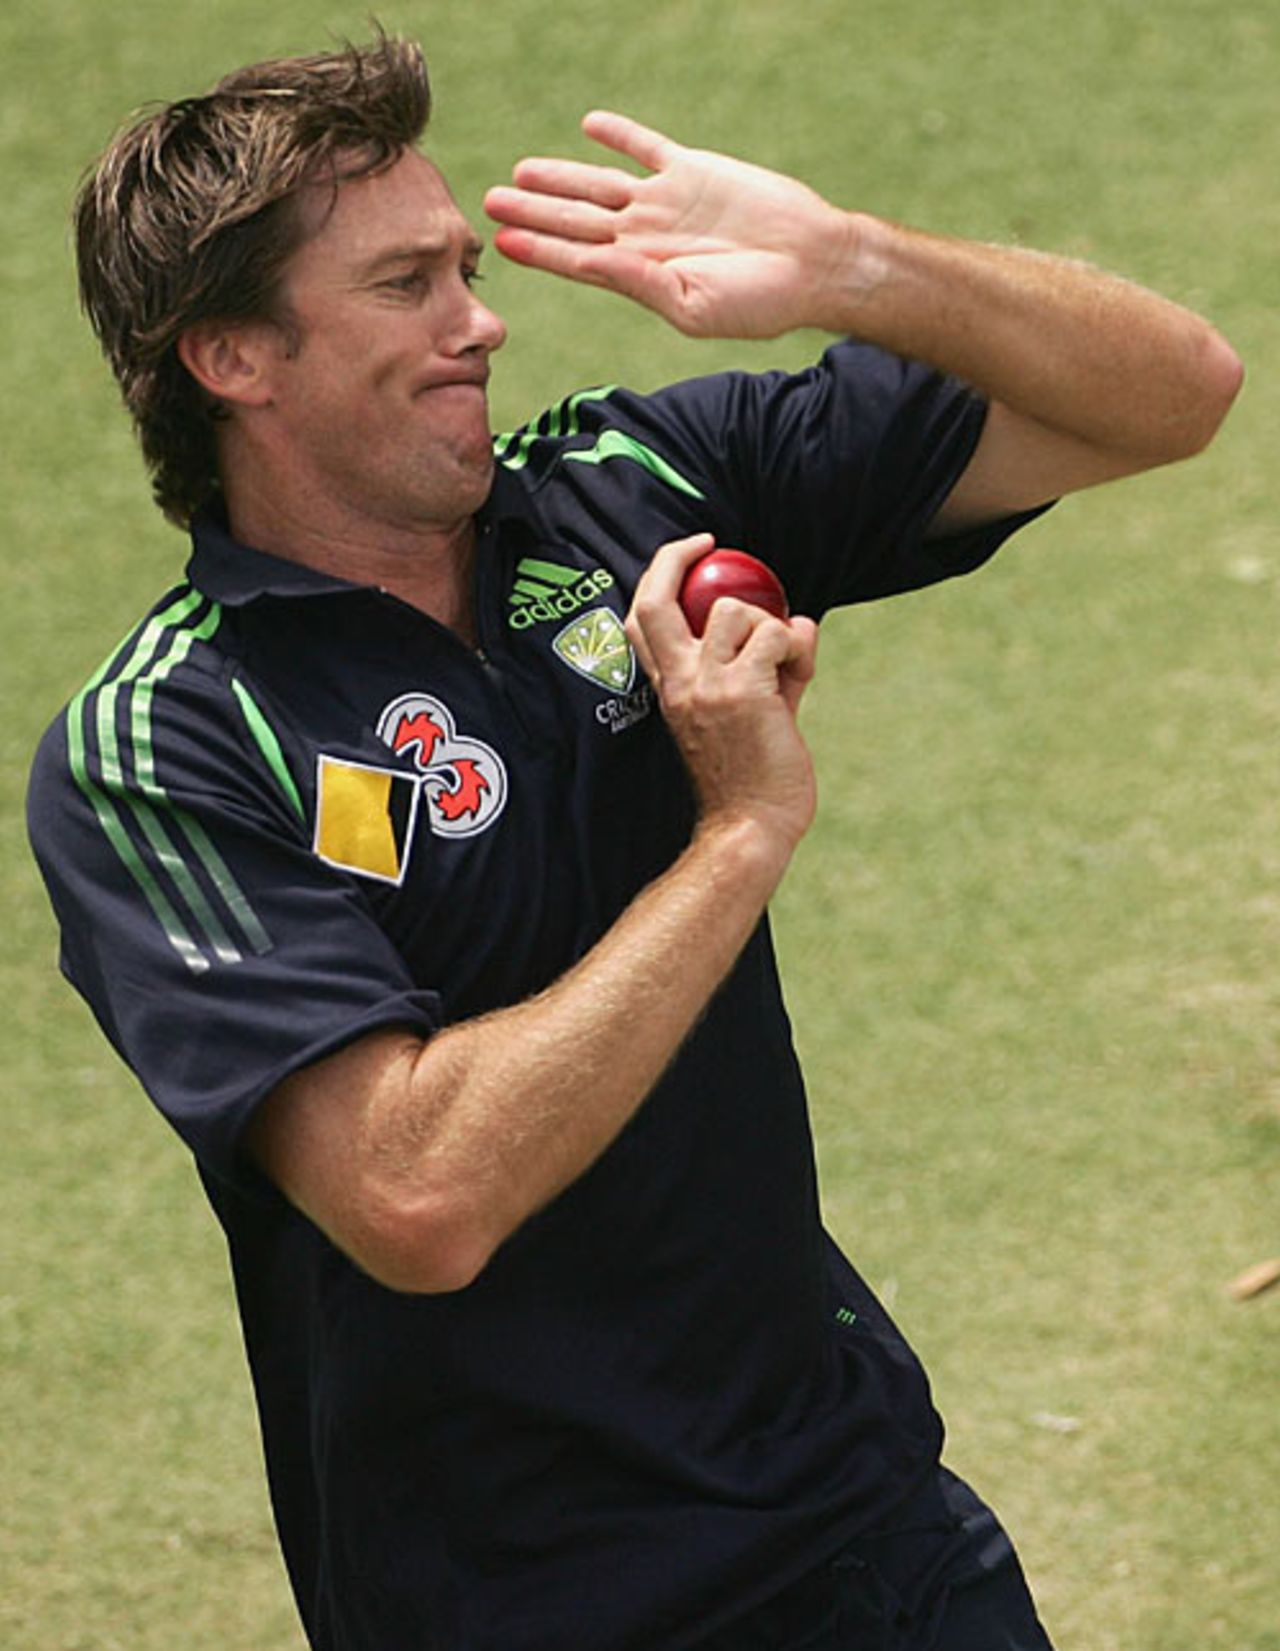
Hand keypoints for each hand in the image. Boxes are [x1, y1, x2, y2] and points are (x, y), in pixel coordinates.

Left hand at [483, 112, 854, 339]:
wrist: (814, 263)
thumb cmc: (761, 301)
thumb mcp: (695, 307)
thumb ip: (643, 284)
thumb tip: (597, 263)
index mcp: (642, 275)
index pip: (577, 260)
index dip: (539, 249)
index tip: (502, 240)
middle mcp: (646, 238)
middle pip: (578, 220)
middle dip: (534, 210)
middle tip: (491, 199)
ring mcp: (667, 202)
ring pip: (600, 185)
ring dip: (561, 177)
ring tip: (522, 170)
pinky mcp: (693, 171)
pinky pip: (648, 149)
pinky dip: (621, 136)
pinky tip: (590, 126)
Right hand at [627, 534, 818, 852]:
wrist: (750, 829)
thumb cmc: (751, 782)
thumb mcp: (747, 715)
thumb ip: (766, 671)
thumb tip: (798, 626)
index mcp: (671, 690)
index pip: (641, 622)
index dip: (659, 576)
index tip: (690, 553)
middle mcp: (681, 683)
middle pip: (656, 599)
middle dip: (677, 557)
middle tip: (711, 546)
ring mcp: (708, 686)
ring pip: (735, 610)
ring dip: (771, 622)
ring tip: (789, 659)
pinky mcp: (745, 692)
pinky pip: (777, 635)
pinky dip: (798, 644)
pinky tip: (803, 673)